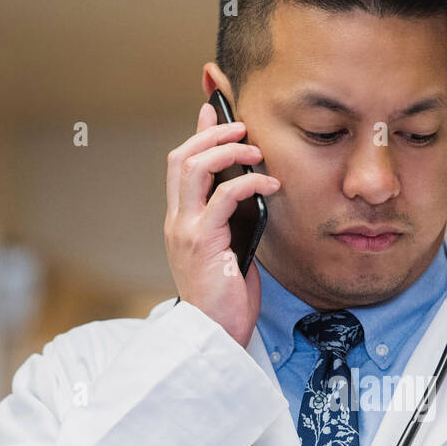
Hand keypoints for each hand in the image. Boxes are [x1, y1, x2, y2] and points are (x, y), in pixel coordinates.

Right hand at [164, 100, 280, 347]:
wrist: (215, 335)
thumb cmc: (227, 299)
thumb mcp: (230, 250)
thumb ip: (231, 221)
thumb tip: (249, 191)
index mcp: (180, 222)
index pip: (180, 166)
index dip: (196, 134)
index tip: (213, 110)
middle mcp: (177, 222)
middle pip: (181, 157)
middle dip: (211, 134)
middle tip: (242, 126)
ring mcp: (186, 230)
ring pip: (194, 168)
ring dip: (227, 150)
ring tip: (255, 151)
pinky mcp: (202, 241)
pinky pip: (223, 196)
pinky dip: (249, 183)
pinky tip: (270, 186)